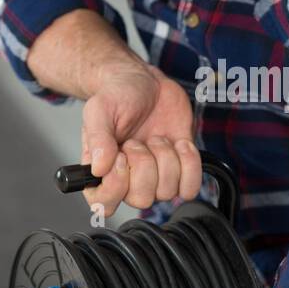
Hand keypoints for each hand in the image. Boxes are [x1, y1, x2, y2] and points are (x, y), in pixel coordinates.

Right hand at [81, 61, 201, 215]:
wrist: (146, 82)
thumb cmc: (117, 96)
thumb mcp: (99, 110)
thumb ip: (97, 138)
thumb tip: (99, 169)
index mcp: (101, 173)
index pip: (104, 205)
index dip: (116, 185)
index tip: (120, 156)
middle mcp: (128, 181)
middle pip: (142, 199)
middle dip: (144, 165)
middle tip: (137, 141)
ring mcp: (156, 178)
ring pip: (168, 191)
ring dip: (166, 158)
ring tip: (155, 137)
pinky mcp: (180, 170)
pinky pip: (190, 187)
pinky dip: (189, 163)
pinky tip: (179, 143)